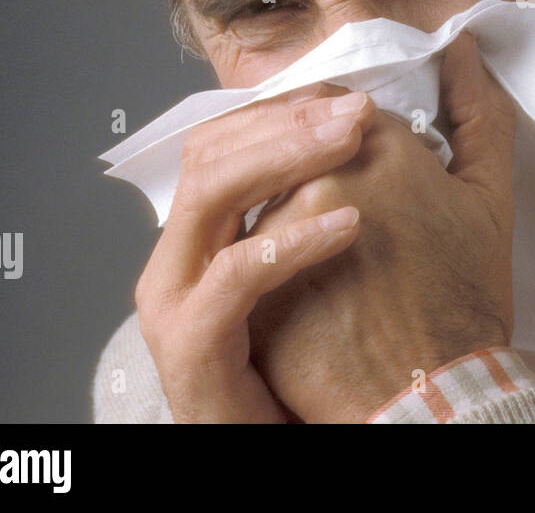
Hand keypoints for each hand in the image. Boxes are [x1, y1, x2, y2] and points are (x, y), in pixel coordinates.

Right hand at [133, 81, 376, 422]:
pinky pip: (238, 273)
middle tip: (357, 109)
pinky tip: (350, 225)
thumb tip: (355, 140)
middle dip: (287, 122)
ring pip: (212, 194)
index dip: (281, 111)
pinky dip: (294, 240)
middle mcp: (179, 258)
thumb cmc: (308, 364)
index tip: (346, 96)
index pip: (223, 142)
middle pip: (211, 155)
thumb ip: (309, 206)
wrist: (297, 438)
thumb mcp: (305, 269)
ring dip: (286, 157)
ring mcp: (177, 299)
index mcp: (204, 233)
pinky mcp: (192, 343)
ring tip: (353, 141)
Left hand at [247, 31, 516, 422]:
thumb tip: (464, 46)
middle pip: (286, 139)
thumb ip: (478, 114)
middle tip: (333, 199)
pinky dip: (257, 244)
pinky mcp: (247, 280)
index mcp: (380, 149)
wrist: (430, 396)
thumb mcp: (487, 201)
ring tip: (311, 234)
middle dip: (299, 154)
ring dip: (276, 199)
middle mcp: (320, 178)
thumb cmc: (466, 301)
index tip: (349, 150)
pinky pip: (237, 239)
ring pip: (256, 185)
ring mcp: (277, 228)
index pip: (334, 106)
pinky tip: (284, 266)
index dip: (337, 125)